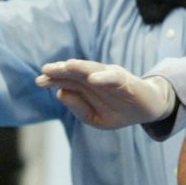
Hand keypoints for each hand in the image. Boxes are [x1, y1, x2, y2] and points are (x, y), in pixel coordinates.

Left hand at [36, 59, 175, 127]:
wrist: (147, 109)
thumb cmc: (119, 111)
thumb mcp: (95, 118)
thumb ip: (78, 108)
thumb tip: (60, 94)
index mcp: (86, 86)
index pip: (66, 80)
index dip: (53, 79)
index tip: (39, 81)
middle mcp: (96, 78)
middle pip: (76, 72)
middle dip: (61, 71)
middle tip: (46, 70)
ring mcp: (110, 77)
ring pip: (92, 70)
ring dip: (79, 68)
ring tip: (66, 66)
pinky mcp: (125, 80)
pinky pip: (113, 77)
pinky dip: (104, 77)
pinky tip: (93, 79)